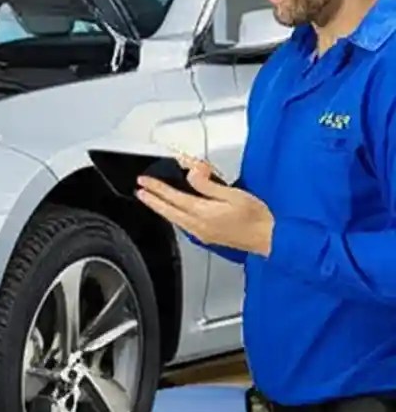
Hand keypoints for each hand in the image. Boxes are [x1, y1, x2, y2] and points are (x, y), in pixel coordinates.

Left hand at [136, 153, 274, 255]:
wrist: (271, 238)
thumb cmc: (257, 216)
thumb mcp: (233, 194)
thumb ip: (208, 184)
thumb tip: (190, 172)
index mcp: (203, 213)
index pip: (172, 197)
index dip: (156, 188)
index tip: (144, 181)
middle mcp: (198, 226)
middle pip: (168, 211)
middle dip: (152, 200)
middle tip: (140, 190)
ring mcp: (202, 234)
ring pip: (174, 219)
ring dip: (161, 208)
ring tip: (151, 200)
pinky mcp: (208, 237)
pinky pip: (183, 224)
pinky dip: (172, 215)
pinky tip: (172, 212)